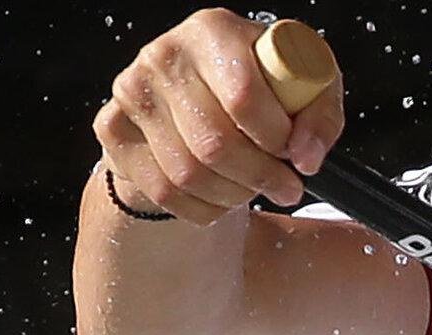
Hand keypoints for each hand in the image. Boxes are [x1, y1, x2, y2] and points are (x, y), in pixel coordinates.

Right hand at [91, 10, 346, 220]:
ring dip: (233, 196)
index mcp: (213, 30)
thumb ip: (320, 117)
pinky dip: (201, 208)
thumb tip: (305, 157)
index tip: (295, 156)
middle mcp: (164, 54)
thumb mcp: (305, 87)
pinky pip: (162, 190)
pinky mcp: (112, 126)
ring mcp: (131, 90)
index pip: (244, 97)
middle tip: (285, 188)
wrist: (193, 92)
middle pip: (214, 142)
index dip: (276, 139)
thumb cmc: (261, 86)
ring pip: (187, 174)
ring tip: (253, 190)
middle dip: (260, 178)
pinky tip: (222, 197)